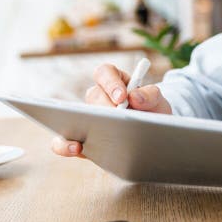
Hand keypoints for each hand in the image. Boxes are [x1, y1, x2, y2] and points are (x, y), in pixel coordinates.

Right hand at [51, 63, 171, 157]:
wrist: (154, 130)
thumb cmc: (152, 110)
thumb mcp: (157, 100)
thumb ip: (150, 94)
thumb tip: (135, 97)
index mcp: (115, 81)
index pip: (105, 72)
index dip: (111, 82)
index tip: (122, 96)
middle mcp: (99, 96)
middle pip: (93, 96)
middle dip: (104, 108)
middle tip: (116, 119)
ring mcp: (87, 117)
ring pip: (73, 116)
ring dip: (77, 124)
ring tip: (89, 134)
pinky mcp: (82, 138)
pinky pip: (65, 140)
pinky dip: (65, 144)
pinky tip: (77, 149)